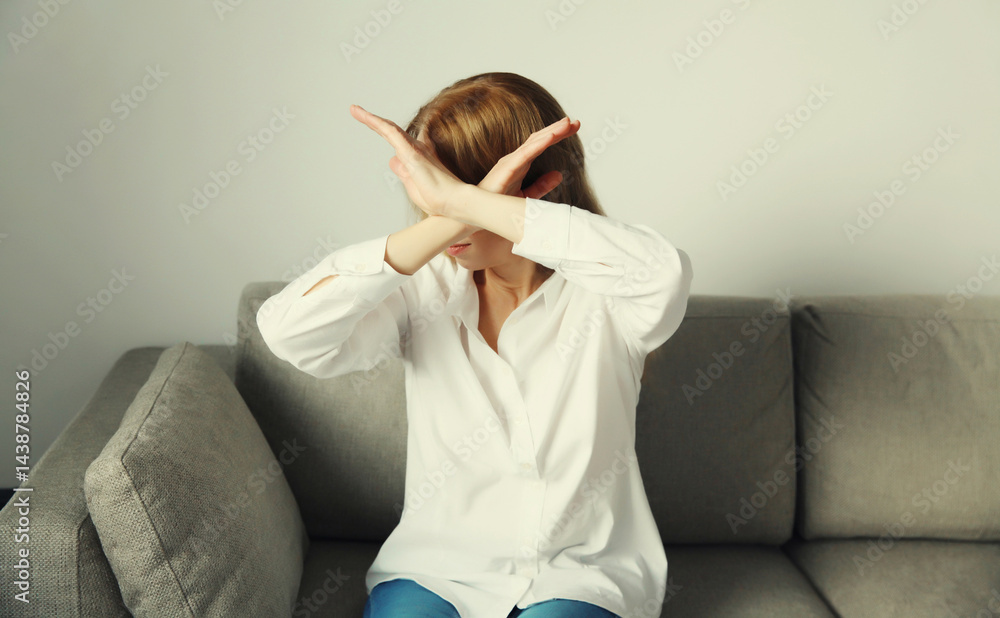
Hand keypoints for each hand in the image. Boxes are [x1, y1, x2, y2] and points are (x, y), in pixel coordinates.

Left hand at [350, 104, 464, 216]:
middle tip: (356, 110)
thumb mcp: (413, 188)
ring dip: (371, 119)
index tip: (374, 123)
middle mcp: (416, 149)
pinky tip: (368, 118)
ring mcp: (414, 150)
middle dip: (373, 121)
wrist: (454, 205)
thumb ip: (403, 173)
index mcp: (416, 158)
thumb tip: (392, 159)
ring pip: (388, 129)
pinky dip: (379, 124)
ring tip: (355, 110)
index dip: (385, 131)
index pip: (397, 140)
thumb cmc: (439, 200)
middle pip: (390, 131)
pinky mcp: (412, 154)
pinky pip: (392, 134)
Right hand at [478, 116, 580, 200]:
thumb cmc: (498, 204)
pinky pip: (525, 154)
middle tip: (575, 122)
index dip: (558, 135)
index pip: (542, 144)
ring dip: (551, 132)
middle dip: (558, 129)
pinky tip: (551, 137)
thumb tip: (559, 175)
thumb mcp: (526, 196)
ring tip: (566, 124)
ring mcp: (510, 161)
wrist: (479, 214)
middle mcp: (516, 158)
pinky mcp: (507, 168)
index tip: (574, 128)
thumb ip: (542, 186)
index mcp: (522, 163)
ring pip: (534, 143)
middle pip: (540, 139)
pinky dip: (538, 144)